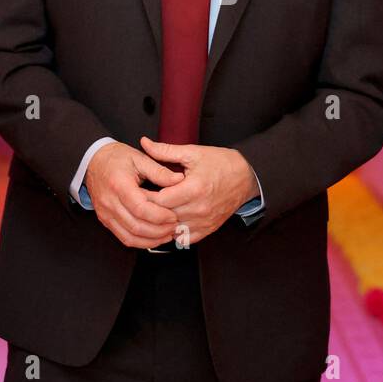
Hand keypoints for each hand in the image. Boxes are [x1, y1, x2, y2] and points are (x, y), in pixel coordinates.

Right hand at [85, 141, 183, 248]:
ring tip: (168, 234)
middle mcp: (109, 202)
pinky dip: (140, 242)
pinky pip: (123, 238)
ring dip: (151, 240)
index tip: (174, 216)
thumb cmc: (117, 158)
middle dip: (159, 230)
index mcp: (119, 184)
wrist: (93, 161)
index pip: (140, 208)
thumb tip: (179, 179)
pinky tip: (154, 238)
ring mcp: (105, 214)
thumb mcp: (139, 158)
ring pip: (130, 236)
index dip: (160, 216)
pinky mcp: (105, 220)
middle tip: (175, 227)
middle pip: (136, 226)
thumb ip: (159, 171)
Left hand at [137, 138, 258, 247]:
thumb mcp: (192, 152)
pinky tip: (167, 222)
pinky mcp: (208, 229)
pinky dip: (173, 232)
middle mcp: (199, 208)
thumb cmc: (220, 163)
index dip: (145, 196)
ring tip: (150, 212)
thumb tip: (144, 143)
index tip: (136, 190)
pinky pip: (184, 238)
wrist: (246, 177)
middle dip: (149, 209)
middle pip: (163, 216)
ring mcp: (204, 221)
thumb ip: (165, 150)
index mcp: (194, 188)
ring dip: (159, 222)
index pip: (160, 200)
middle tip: (137, 202)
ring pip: (171, 229)